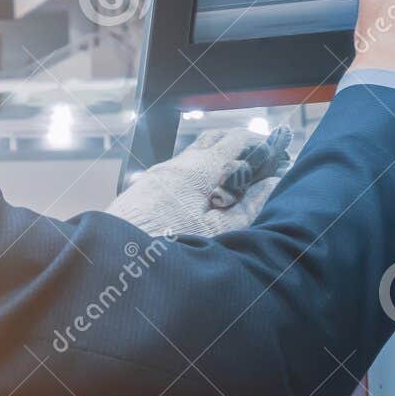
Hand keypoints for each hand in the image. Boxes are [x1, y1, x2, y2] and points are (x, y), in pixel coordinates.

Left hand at [107, 127, 291, 236]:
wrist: (117, 258)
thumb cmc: (172, 246)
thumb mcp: (223, 229)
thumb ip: (252, 203)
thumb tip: (273, 182)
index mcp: (203, 167)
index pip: (238, 138)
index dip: (262, 142)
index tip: (277, 155)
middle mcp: (180, 163)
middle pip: (215, 138)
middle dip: (241, 145)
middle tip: (259, 163)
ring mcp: (161, 174)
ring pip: (195, 155)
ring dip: (218, 160)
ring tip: (234, 183)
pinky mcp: (147, 188)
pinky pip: (179, 171)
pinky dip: (199, 174)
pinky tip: (204, 197)